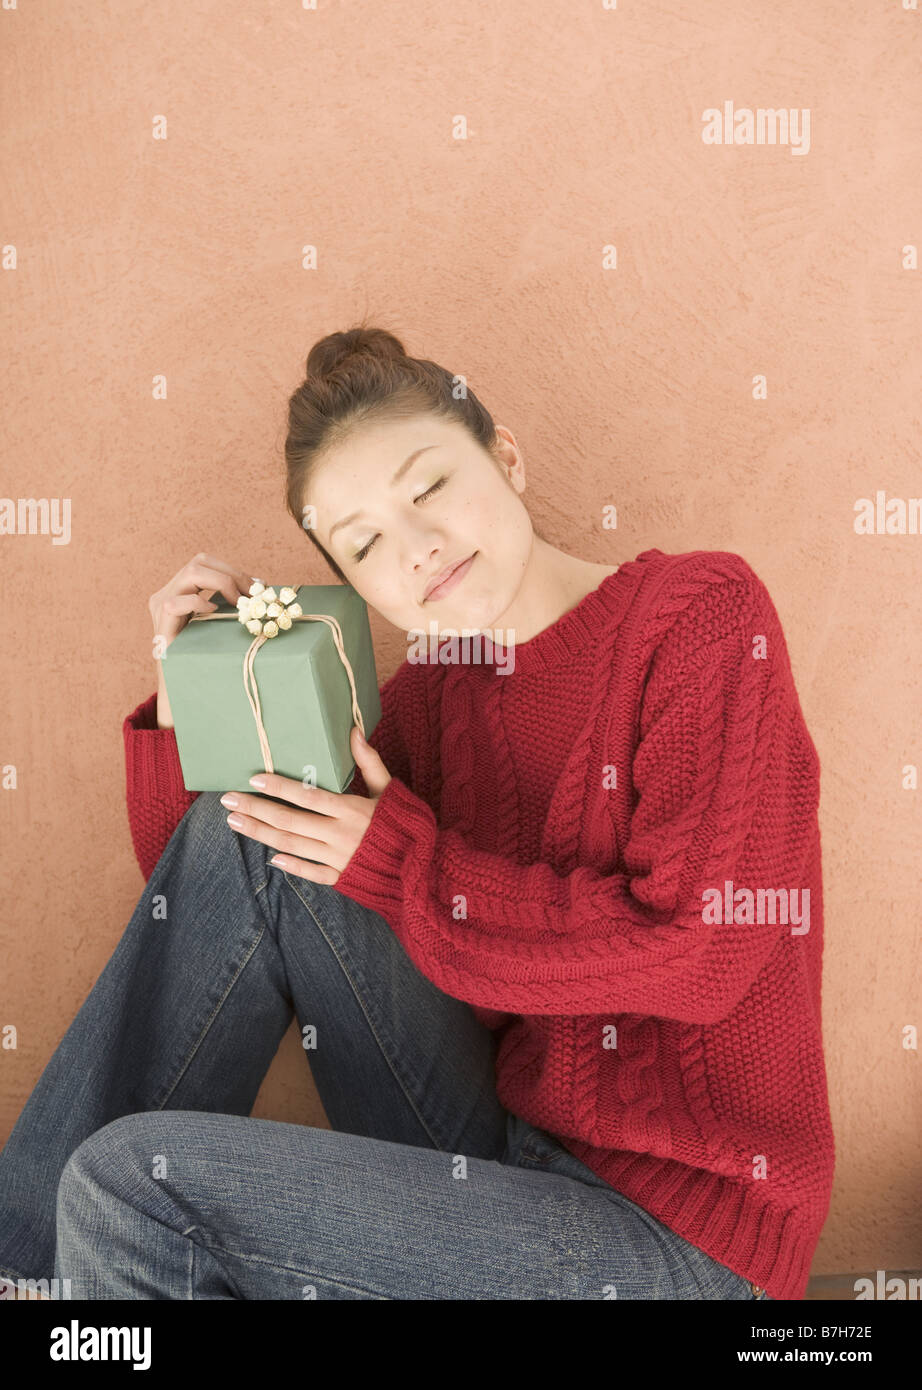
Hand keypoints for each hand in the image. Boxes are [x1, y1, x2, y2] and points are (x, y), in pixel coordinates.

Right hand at [150, 553, 255, 729]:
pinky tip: (212, 613)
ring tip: (237, 603)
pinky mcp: (161, 626)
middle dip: (232, 574)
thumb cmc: (204, 656)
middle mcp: (167, 592)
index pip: (206, 562)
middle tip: (252, 595)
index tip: (257, 588)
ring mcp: (161, 607)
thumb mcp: (218, 624)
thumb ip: (230, 604)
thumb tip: (261, 587)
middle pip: (199, 562)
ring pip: (190, 573)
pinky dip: (197, 603)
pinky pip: (175, 603)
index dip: (234, 570)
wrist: (181, 689)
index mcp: (180, 589)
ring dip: (222, 584)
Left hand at [219, 726, 392, 884]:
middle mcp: (339, 834)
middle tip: (227, 801)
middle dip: (255, 810)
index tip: (253, 779)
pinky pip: (311, 872)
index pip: (306, 796)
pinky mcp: (341, 877)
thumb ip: (369, 762)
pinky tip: (271, 858)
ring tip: (234, 823)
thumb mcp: (389, 789)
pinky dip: (291, 865)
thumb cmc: (405, 822)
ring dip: (260, 833)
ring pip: (290, 844)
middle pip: (289, 821)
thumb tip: (354, 731)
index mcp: (350, 809)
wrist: (422, 866)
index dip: (278, 787)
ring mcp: (338, 858)